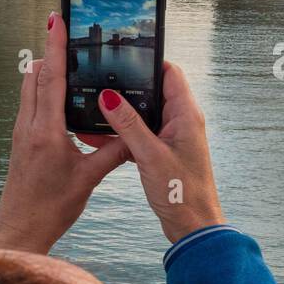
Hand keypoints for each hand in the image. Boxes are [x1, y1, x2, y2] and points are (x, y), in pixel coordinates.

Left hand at [0, 13, 128, 253]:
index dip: (55, 47)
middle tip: (66, 33)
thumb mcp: (89, 178)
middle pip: (34, 75)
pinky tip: (58, 96)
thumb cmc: (52, 207)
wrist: (21, 229)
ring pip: (28, 88)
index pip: (50, 79)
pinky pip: (30, 104)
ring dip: (44, 70)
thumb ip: (113, 152)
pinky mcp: (21, 141)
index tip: (56, 21)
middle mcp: (29, 127)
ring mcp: (21, 133)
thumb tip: (136, 133)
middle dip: (50, 52)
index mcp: (46, 132)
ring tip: (65, 58)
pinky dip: (42, 90)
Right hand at [95, 61, 224, 243]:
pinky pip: (138, 135)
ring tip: (91, 108)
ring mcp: (171, 137)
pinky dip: (120, 135)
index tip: (122, 57)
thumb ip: (128, 124)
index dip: (148, 62)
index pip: (170, 73)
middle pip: (152, 91)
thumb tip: (108, 96)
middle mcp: (181, 121)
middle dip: (126, 87)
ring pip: (142, 114)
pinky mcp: (162, 152)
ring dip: (120, 114)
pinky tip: (97, 137)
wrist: (192, 226)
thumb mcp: (150, 155)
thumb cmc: (182, 192)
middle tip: (99, 80)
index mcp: (186, 114)